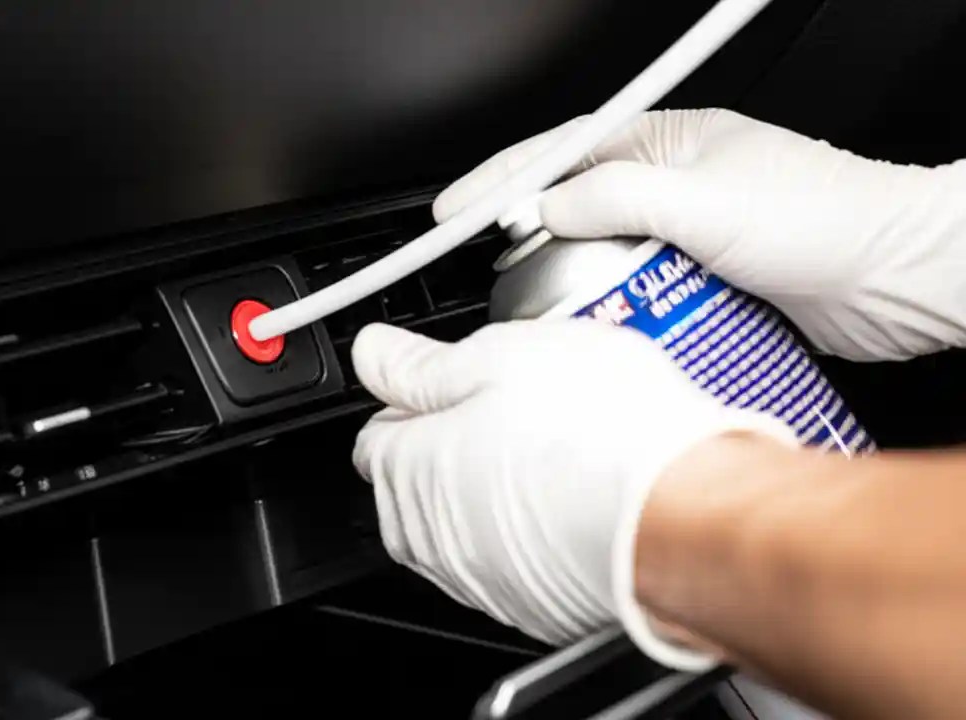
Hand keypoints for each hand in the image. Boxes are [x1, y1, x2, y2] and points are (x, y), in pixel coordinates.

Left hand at [350, 318, 797, 669]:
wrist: (687, 513)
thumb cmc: (600, 431)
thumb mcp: (500, 356)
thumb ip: (421, 362)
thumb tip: (373, 352)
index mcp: (409, 466)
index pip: (378, 434)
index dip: (418, 401)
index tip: (456, 385)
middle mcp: (431, 534)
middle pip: (414, 485)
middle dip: (448, 449)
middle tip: (518, 412)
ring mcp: (482, 580)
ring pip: (461, 528)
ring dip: (487, 495)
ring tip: (555, 454)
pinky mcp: (534, 612)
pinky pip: (510, 567)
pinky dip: (529, 538)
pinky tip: (575, 502)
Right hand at [434, 109, 965, 360]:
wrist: (896, 278)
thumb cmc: (825, 218)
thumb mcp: (701, 199)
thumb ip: (615, 197)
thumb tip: (547, 206)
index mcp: (668, 141)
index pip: (562, 152)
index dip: (500, 181)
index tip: (453, 210)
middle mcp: (674, 183)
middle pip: (576, 207)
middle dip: (528, 237)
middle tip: (488, 268)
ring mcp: (690, 233)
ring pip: (605, 256)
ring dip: (573, 281)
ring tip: (536, 304)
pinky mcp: (705, 280)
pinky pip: (638, 292)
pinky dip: (613, 310)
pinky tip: (598, 330)